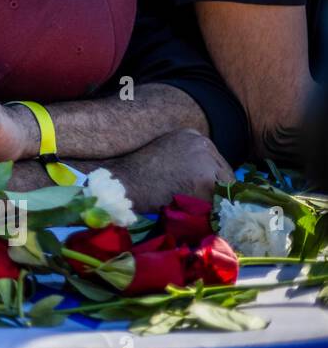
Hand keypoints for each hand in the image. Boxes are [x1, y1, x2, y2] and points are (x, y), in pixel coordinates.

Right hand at [109, 129, 235, 210]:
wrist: (123, 183)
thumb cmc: (138, 175)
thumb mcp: (167, 156)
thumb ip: (190, 162)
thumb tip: (216, 184)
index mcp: (193, 136)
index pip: (217, 162)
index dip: (211, 181)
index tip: (199, 193)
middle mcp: (202, 143)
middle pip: (225, 174)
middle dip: (214, 191)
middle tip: (198, 204)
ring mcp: (206, 161)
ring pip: (224, 189)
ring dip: (212, 202)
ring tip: (190, 207)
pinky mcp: (206, 180)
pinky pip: (217, 202)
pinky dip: (208, 211)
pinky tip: (189, 210)